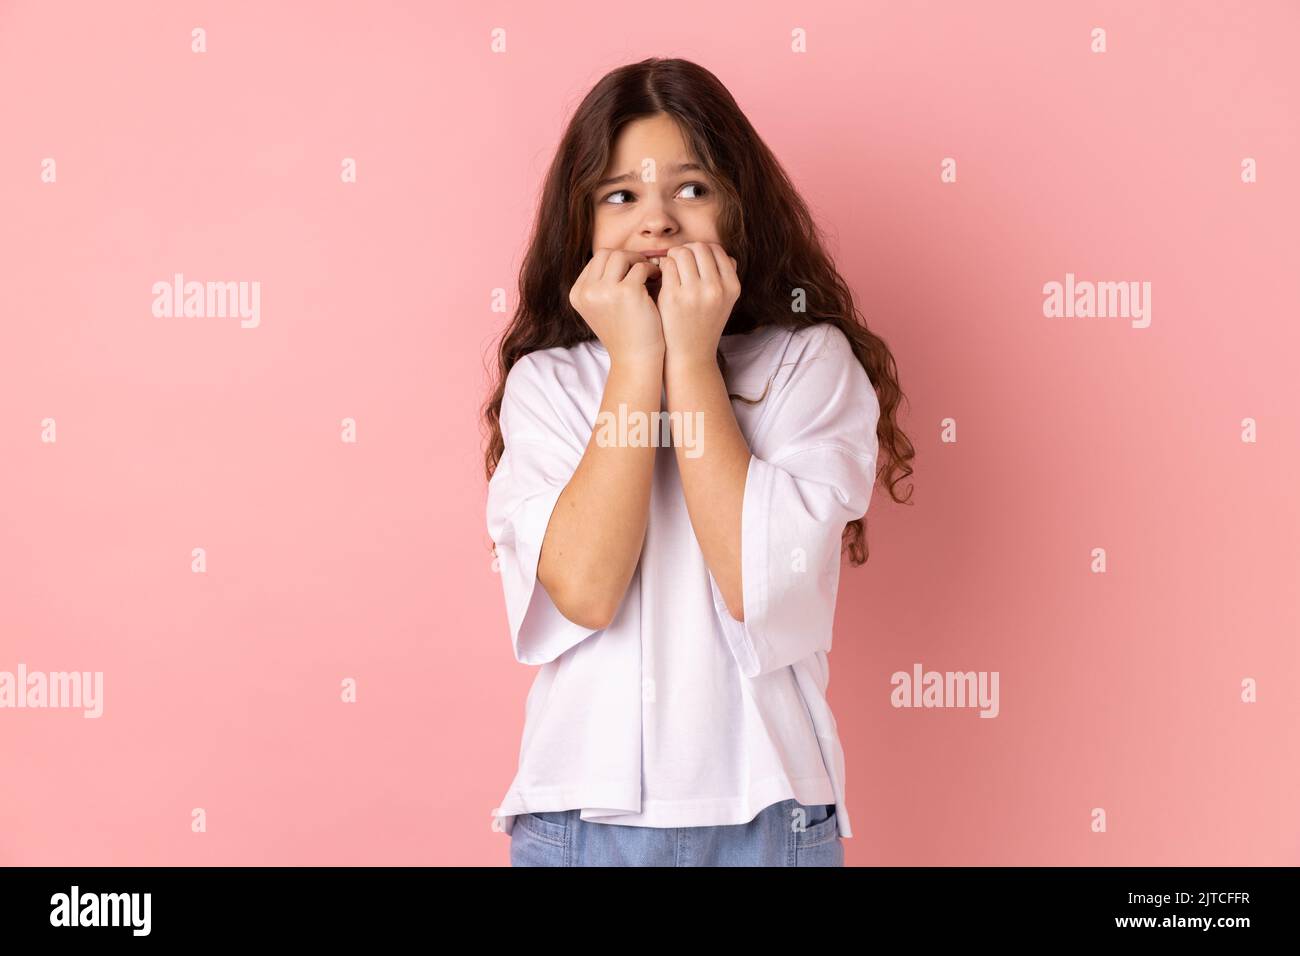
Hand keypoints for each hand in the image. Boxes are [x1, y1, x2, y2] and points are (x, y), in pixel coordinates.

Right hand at [568, 249, 664, 365]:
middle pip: (606, 254)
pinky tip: (657, 278)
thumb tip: (616, 256)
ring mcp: (605, 291)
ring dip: (638, 260)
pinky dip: (650, 270)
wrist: (635, 359)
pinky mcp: (627, 291)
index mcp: (577, 294)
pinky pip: (640, 267)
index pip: (595, 261)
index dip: (616, 262)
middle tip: (641, 266)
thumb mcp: (602, 308)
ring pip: (622, 256)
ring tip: (649, 272)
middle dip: (626, 257)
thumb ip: (601, 284)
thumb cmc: (624, 333)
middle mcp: (587, 291)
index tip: (630, 269)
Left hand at [655, 241, 739, 364]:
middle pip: (699, 247)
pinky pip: (667, 265)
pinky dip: (664, 266)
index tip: (694, 260)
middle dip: (687, 250)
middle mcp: (716, 288)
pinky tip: (663, 277)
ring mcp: (694, 293)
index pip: (717, 250)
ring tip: (671, 267)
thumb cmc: (705, 324)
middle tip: (679, 262)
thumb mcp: (725, 301)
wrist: (691, 355)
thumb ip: (726, 276)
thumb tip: (720, 252)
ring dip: (674, 256)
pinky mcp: (673, 297)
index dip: (703, 250)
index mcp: (732, 287)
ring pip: (682, 252)